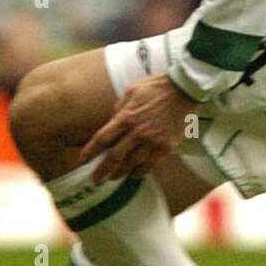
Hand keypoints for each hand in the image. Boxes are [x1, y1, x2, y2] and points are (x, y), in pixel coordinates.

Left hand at [78, 74, 200, 182]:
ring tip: (113, 177)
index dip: (90, 152)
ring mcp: (153, 141)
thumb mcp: (131, 91)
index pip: (102, 139)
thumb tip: (111, 121)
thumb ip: (119, 108)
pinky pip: (150, 164)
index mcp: (126, 117)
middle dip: (102, 170)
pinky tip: (134, 173)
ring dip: (120, 173)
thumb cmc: (156, 87)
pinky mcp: (166, 146)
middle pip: (114, 157)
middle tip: (95, 179)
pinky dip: (140, 171)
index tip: (82, 161)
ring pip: (132, 163)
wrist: (184, 90)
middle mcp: (137, 132)